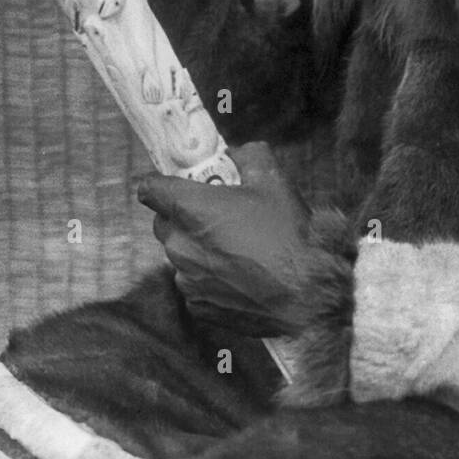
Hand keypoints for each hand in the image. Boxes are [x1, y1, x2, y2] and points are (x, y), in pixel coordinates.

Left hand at [137, 143, 314, 337]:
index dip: (160, 184)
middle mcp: (180, 244)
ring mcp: (186, 278)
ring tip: (233, 248)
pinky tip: (237, 275)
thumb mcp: (274, 181)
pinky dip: (208, 277)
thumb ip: (249, 156)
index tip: (176, 184)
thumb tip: (238, 153)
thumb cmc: (288, 234)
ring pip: (179, 255)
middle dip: (182, 216)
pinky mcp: (198, 305)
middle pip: (163, 223)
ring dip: (197, 248)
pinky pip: (192, 284)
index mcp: (191, 209)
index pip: (149, 189)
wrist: (309, 290)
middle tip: (215, 215)